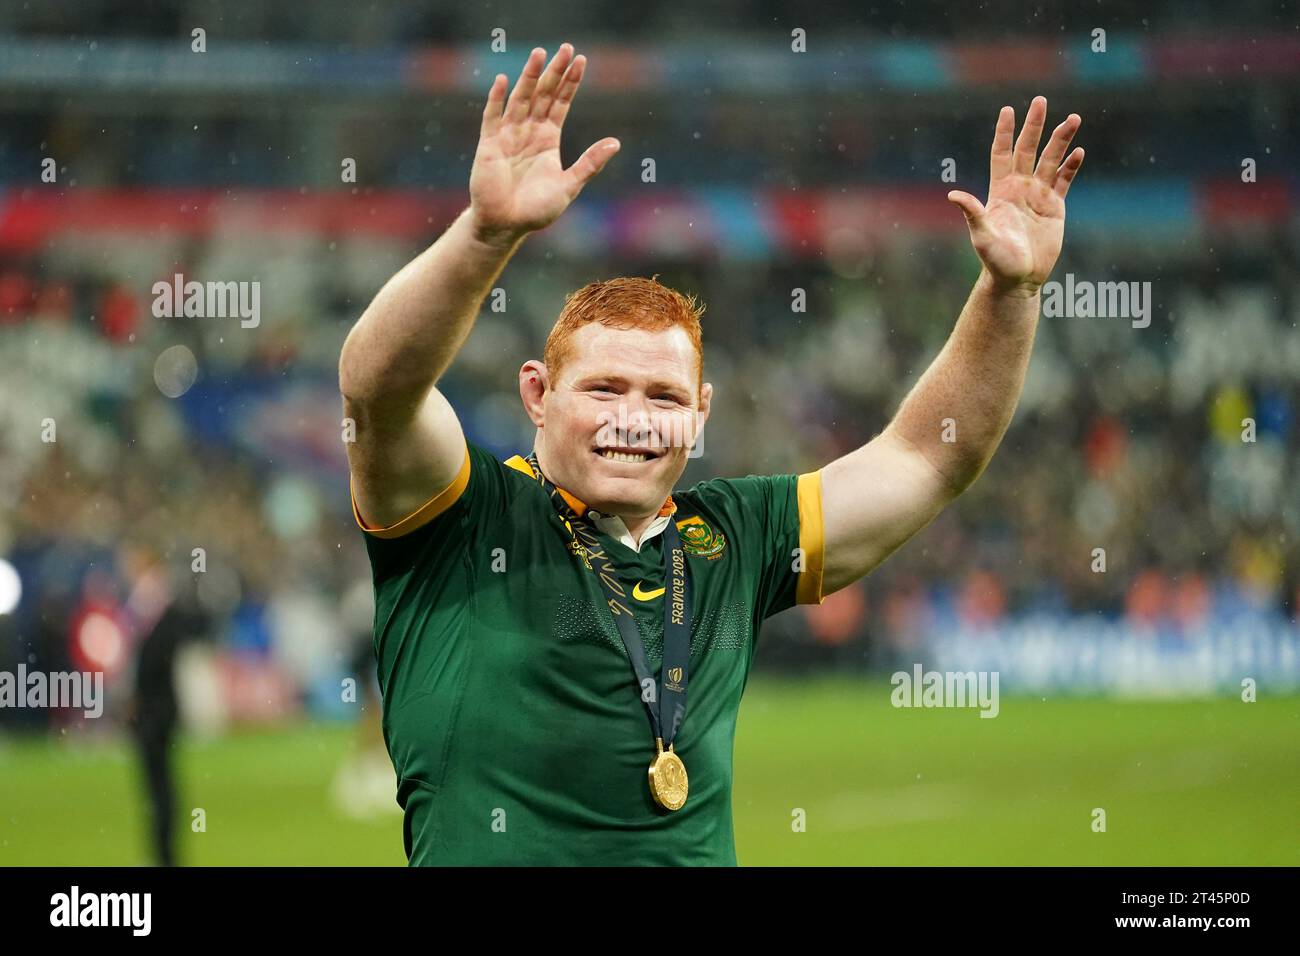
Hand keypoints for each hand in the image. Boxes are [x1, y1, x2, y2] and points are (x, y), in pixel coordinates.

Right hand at [469, 44, 619, 246]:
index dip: (570, 82)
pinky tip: (504, 81)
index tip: (581, 60)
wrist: (506, 225)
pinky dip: (497, 100)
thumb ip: (590, 163)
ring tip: (539, 53)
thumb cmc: (536, 210)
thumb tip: (616, 143)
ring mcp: (508, 136)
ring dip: (529, 77)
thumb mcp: (569, 185)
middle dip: (554, 71)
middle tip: (565, 48)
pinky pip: (492, 117)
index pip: (560, 103)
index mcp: (548, 140)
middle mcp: (528, 132)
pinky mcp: (489, 145)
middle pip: (543, 95)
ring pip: (521, 100)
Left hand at [947, 96, 1083, 296]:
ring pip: (1050, 160)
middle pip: (1028, 149)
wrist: (1018, 278)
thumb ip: (972, 213)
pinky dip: (1071, 166)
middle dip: (1034, 126)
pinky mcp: (1055, 207)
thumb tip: (953, 195)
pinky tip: (1079, 151)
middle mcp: (1019, 188)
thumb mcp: (982, 235)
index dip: (1004, 133)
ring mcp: (1038, 196)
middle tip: (1041, 101)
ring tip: (1073, 119)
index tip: (1008, 110)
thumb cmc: (996, 260)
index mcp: (1000, 190)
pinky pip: (1064, 181)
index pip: (1002, 154)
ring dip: (1061, 140)